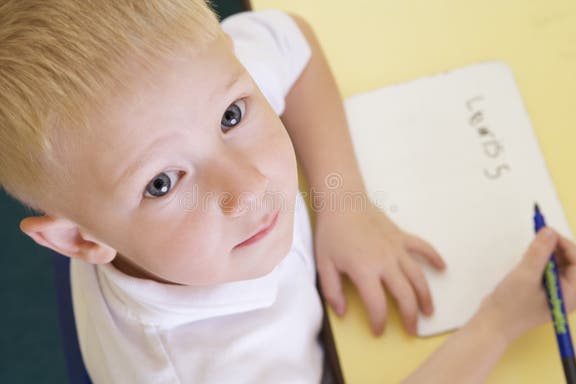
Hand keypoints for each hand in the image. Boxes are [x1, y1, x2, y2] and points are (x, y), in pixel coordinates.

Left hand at [314, 200, 445, 335]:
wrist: (343, 202)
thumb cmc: (332, 233)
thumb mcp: (324, 264)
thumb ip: (332, 291)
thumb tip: (342, 313)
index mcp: (365, 271)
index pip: (377, 305)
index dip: (379, 322)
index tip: (379, 331)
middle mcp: (386, 262)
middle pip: (405, 295)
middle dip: (410, 316)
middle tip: (412, 330)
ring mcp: (397, 249)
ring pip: (418, 277)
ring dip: (425, 296)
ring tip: (428, 311)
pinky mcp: (402, 237)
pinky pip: (423, 248)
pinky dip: (434, 257)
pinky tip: (442, 268)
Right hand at [477, 228, 575, 342]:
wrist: (493, 325)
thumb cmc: (511, 304)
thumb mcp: (525, 275)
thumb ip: (539, 252)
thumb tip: (549, 231)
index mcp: (571, 293)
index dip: (565, 244)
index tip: (548, 232)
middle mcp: (567, 293)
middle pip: (571, 263)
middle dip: (557, 247)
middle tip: (539, 235)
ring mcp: (555, 292)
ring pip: (559, 265)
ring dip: (548, 253)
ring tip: (532, 247)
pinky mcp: (543, 291)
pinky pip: (548, 271)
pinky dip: (540, 261)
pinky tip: (528, 258)